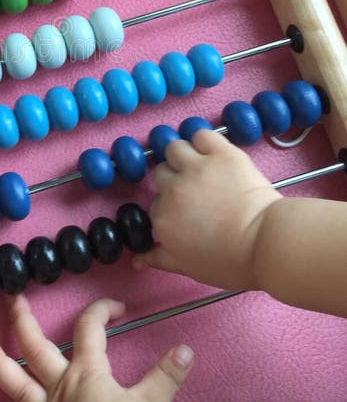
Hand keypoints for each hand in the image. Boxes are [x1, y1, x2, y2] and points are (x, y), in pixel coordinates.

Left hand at [0, 295, 192, 401]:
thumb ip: (168, 375)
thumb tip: (186, 350)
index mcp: (88, 373)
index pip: (90, 328)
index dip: (101, 310)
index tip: (116, 306)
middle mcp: (62, 388)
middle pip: (38, 348)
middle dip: (24, 321)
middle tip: (10, 299)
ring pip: (17, 384)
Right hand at [133, 130, 279, 289]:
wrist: (266, 243)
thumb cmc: (229, 261)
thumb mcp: (188, 267)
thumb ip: (158, 259)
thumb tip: (135, 261)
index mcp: (163, 217)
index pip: (156, 202)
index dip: (169, 205)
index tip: (184, 210)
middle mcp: (173, 189)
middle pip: (161, 172)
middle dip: (173, 178)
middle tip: (193, 188)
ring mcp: (196, 168)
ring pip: (175, 148)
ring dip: (183, 154)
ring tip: (198, 164)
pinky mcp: (221, 154)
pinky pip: (201, 135)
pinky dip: (204, 140)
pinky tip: (212, 151)